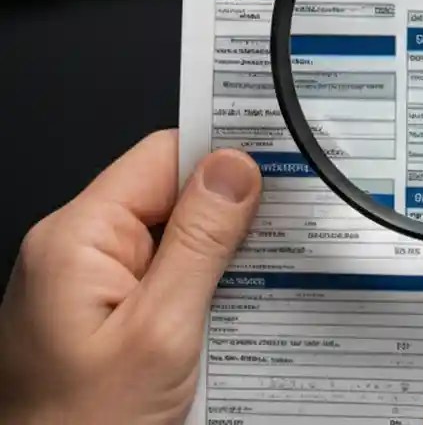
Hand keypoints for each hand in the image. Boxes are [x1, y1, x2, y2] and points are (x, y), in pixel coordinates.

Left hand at [0, 130, 262, 424]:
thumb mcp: (162, 333)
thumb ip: (200, 245)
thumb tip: (234, 168)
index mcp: (76, 239)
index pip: (162, 156)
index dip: (224, 157)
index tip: (280, 170)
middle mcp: (75, 253)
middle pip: (171, 198)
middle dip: (230, 220)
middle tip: (279, 248)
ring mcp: (87, 286)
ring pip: (175, 242)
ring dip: (220, 264)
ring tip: (251, 297)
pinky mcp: (104, 317)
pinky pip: (164, 281)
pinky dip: (202, 295)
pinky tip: (226, 322)